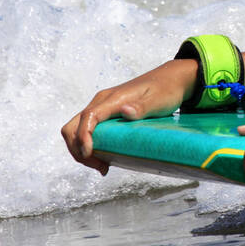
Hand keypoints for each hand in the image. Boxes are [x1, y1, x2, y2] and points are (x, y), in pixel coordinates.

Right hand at [61, 59, 197, 173]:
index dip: (83, 137)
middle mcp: (102, 102)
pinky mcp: (106, 113)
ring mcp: (102, 107)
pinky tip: (104, 158)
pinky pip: (87, 130)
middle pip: (73, 126)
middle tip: (99, 166)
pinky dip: (89, 145)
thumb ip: (142, 107)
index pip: (87, 117)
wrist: (171, 79)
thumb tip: (125, 111)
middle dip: (78, 149)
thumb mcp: (158, 100)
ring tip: (101, 165)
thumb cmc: (166, 89)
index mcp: (112, 99)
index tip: (89, 154)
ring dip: (81, 150)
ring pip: (76, 129)